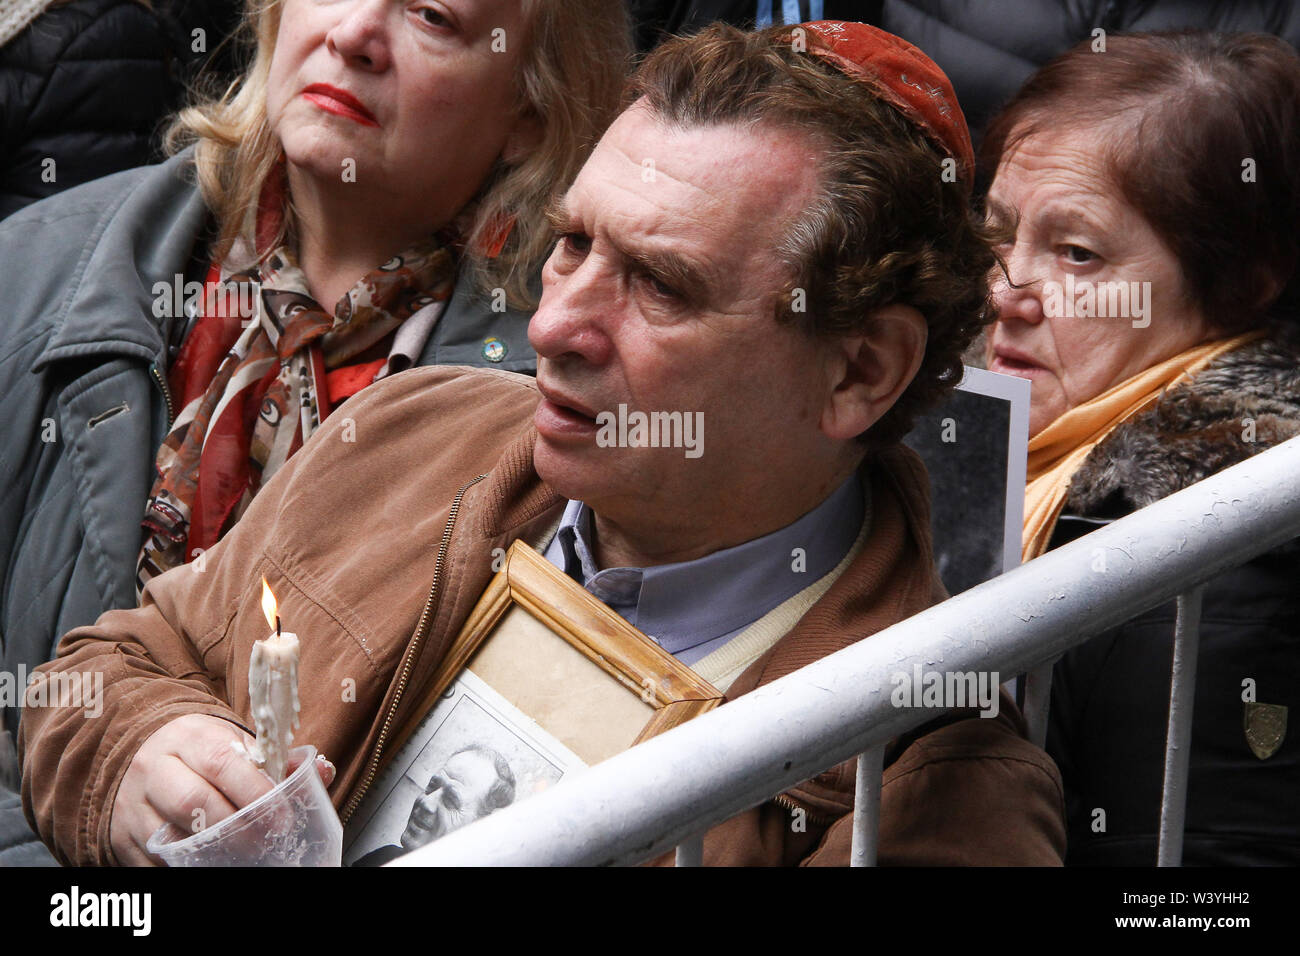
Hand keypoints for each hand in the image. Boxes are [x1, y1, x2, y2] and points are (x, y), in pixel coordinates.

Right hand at [109, 714, 334, 865]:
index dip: (255, 792)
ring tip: (242, 855)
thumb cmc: (204, 753)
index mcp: (191, 737)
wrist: (146, 752)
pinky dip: (185, 866)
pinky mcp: (124, 833)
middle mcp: (156, 766)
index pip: (223, 762)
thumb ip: (279, 760)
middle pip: (193, 801)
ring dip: (211, 850)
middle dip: (235, 826)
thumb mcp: (237, 744)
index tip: (282, 817)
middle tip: (265, 841)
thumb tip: (323, 771)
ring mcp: (135, 802)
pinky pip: (155, 859)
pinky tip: (209, 863)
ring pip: (171, 834)